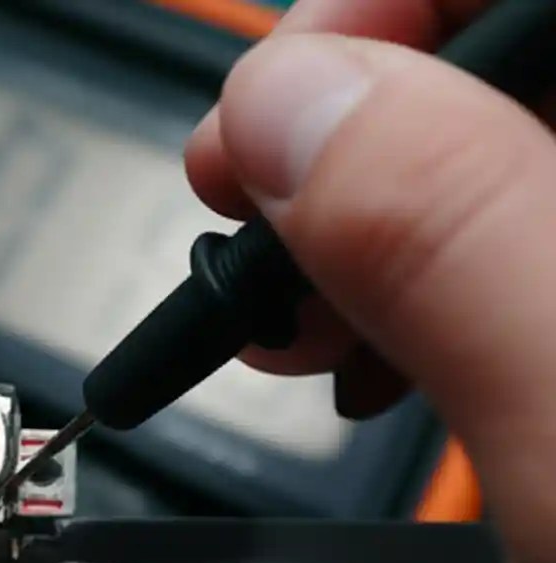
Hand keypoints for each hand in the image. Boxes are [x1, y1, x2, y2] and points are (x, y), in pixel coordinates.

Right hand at [187, 0, 555, 562]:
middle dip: (341, 120)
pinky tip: (359, 347)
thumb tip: (295, 109)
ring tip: (289, 309)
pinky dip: (385, 278)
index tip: (280, 109)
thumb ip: (455, 240)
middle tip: (248, 207)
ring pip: (474, 145)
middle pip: (496, 50)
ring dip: (344, 212)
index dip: (391, 10)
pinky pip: (479, 237)